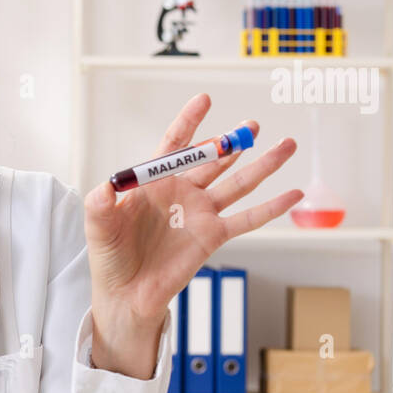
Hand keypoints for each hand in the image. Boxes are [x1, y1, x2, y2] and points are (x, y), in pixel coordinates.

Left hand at [83, 93, 301, 377]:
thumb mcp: (98, 224)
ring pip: (237, 182)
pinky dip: (272, 207)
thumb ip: (101, 202)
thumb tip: (108, 185)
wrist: (126, 293)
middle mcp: (181, 192)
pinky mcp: (213, 236)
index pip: (174, 145)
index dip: (189, 122)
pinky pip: (248, 219)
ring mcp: (200, 213)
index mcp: (154, 182)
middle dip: (232, 141)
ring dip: (262, 164)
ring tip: (286, 145)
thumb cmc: (110, 256)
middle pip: (213, 159)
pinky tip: (294, 194)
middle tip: (251, 125)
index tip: (204, 99)